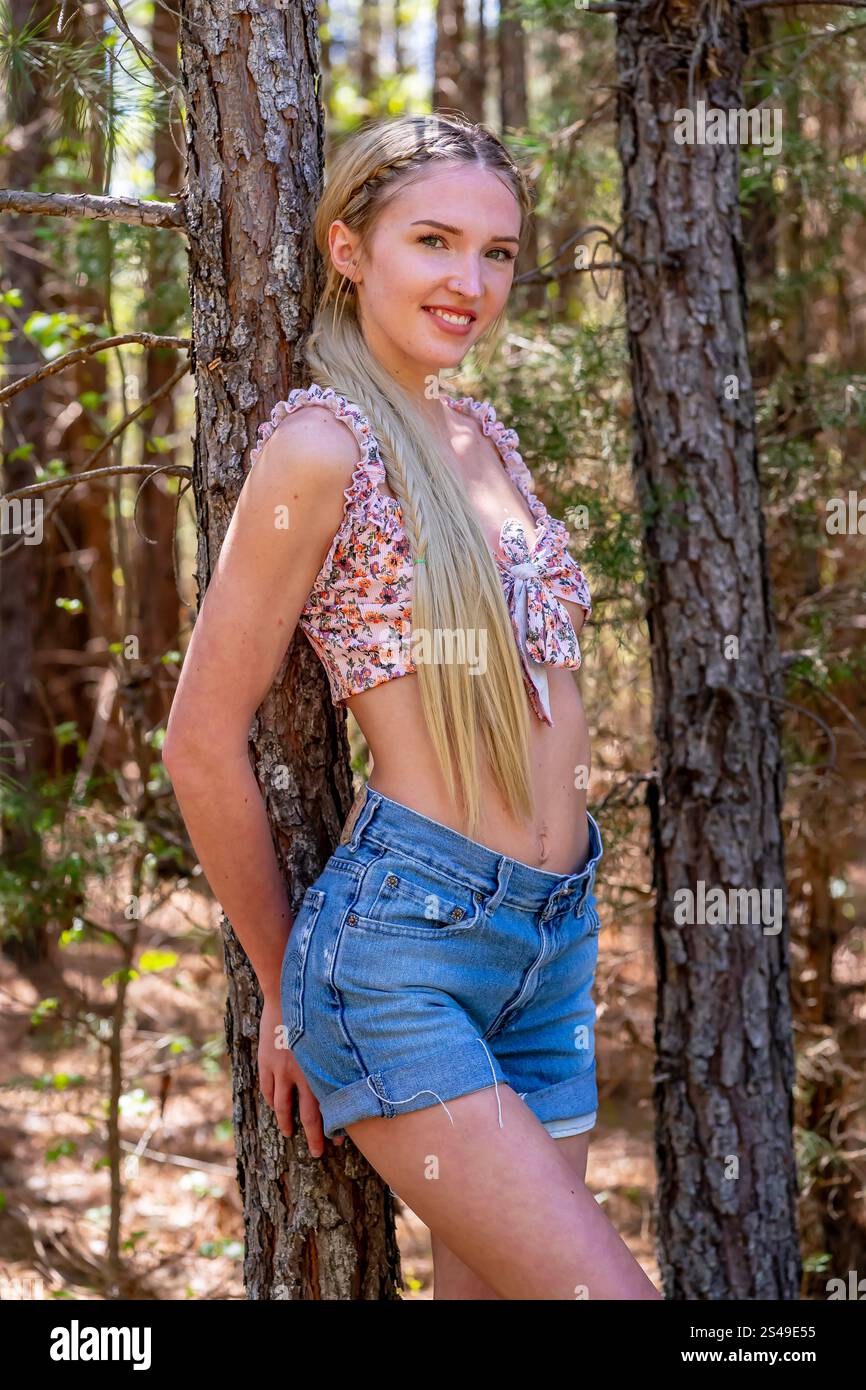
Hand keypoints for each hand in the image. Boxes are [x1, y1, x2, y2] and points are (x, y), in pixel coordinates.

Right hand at [257, 995, 344, 1157]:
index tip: (341, 1140)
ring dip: (286, 1124)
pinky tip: (275, 1107)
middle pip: (308, 1116)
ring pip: (282, 1107)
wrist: (287, 992)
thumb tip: (362, 1071)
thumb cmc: (317, 1010)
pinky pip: (266, 1089)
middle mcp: (302, 1073)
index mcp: (322, 1069)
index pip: (330, 1107)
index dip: (335, 1126)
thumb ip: (344, 1056)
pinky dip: (271, 1101)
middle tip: (319, 1153)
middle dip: (315, 1138)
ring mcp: (281, 1069)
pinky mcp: (266, 1062)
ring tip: (290, 1134)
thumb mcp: (336, 1035)